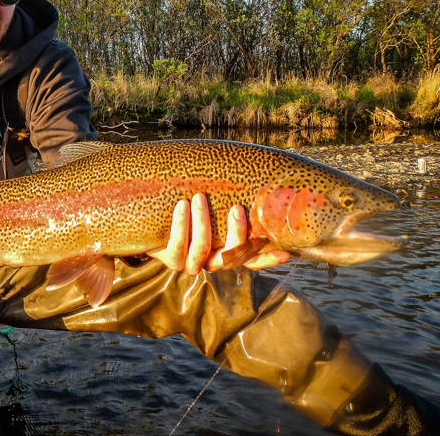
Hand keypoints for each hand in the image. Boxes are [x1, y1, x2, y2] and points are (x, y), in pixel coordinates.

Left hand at [149, 194, 290, 274]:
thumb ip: (230, 200)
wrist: (154, 223)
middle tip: (237, 208)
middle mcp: (212, 262)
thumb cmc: (190, 210)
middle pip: (230, 256)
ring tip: (199, 197)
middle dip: (236, 233)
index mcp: (226, 252)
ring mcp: (191, 263)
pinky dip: (181, 225)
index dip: (268, 258)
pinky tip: (182, 205)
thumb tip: (254, 176)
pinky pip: (178, 246)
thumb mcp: (213, 208)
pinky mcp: (171, 260)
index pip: (252, 259)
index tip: (285, 251)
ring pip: (202, 249)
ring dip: (202, 223)